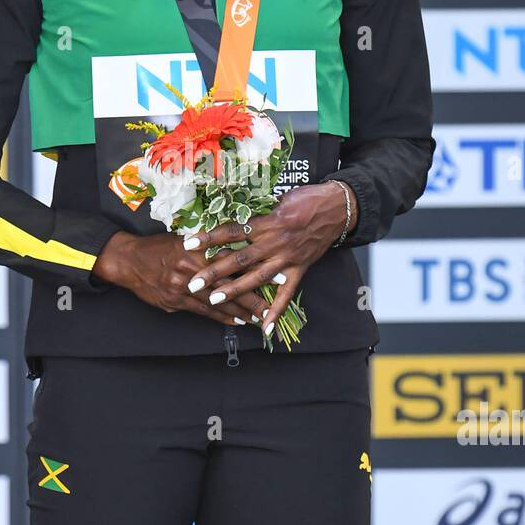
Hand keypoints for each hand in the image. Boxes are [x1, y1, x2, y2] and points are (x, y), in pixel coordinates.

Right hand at [91, 229, 269, 326]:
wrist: (128, 260)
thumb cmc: (158, 247)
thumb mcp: (183, 240)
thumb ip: (207, 248)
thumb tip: (234, 252)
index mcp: (196, 251)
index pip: (233, 262)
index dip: (256, 271)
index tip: (277, 276)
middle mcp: (190, 269)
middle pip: (229, 286)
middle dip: (253, 299)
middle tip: (273, 307)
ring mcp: (181, 287)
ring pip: (217, 302)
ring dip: (240, 312)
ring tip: (258, 319)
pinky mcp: (174, 301)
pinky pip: (202, 311)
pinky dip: (220, 316)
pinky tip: (235, 321)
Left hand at [179, 180, 355, 338]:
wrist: (337, 207)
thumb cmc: (304, 197)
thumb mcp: (276, 198)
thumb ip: (254, 211)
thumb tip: (228, 213)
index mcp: (267, 221)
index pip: (232, 231)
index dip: (209, 237)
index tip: (188, 243)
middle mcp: (275, 242)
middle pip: (239, 258)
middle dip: (214, 271)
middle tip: (193, 282)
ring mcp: (288, 258)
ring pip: (257, 278)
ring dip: (235, 291)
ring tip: (214, 300)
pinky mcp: (300, 269)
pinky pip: (287, 294)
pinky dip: (276, 311)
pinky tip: (264, 327)